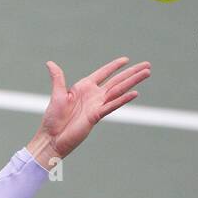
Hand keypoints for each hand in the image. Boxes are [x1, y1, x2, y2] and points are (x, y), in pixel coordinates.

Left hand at [27, 56, 150, 168]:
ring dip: (133, 82)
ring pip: (119, 90)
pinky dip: (123, 99)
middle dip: (132, 73)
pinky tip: (135, 93)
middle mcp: (94, 95)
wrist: (52, 138)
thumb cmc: (53, 118)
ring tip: (147, 73)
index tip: (126, 59)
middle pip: (117, 81)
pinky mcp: (96, 116)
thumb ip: (58, 78)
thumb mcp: (57, 94)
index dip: (115, 66)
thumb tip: (50, 63)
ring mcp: (97, 105)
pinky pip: (112, 106)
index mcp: (84, 87)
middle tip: (147, 65)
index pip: (104, 73)